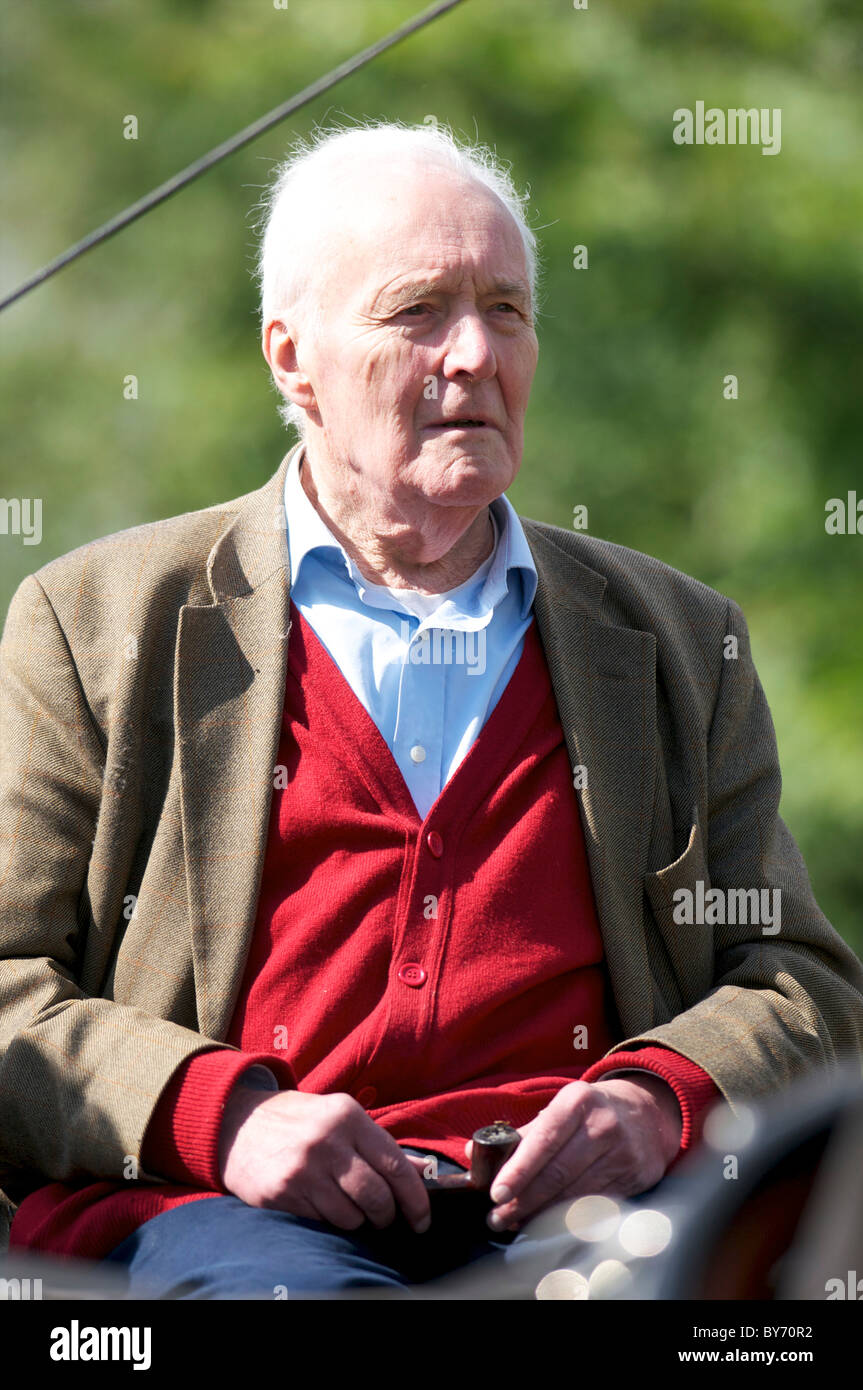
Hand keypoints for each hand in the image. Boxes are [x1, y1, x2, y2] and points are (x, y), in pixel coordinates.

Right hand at [218, 1087, 430, 1233]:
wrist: (237, 1123)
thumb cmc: (300, 1122)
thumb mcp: (341, 1118)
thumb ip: (382, 1145)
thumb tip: (425, 1171)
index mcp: (348, 1116)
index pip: (395, 1165)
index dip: (415, 1199)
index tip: (422, 1219)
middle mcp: (327, 1140)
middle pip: (376, 1196)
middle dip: (386, 1216)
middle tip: (384, 1218)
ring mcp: (303, 1168)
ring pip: (350, 1216)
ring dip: (357, 1220)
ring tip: (348, 1207)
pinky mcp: (283, 1192)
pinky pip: (322, 1222)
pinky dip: (330, 1221)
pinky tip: (322, 1204)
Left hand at [474, 1074, 681, 1231]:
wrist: (647, 1114)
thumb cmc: (590, 1112)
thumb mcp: (561, 1108)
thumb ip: (522, 1134)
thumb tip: (476, 1156)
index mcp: (578, 1101)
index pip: (544, 1140)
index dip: (519, 1170)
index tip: (496, 1193)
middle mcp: (603, 1126)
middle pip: (558, 1173)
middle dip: (524, 1201)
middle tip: (498, 1218)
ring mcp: (623, 1154)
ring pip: (575, 1195)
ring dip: (542, 1216)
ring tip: (516, 1224)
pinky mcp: (636, 1179)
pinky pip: (596, 1207)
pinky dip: (569, 1220)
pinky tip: (549, 1226)